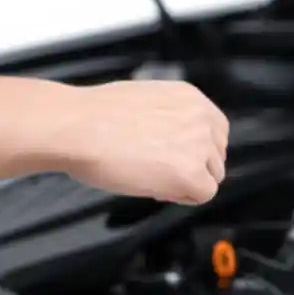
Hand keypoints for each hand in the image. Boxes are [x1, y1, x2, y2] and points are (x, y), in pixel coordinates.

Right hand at [54, 81, 228, 204]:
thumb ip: (170, 117)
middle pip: (216, 157)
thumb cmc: (94, 116)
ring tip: (151, 175)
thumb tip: (173, 139)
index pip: (216, 132)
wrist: (77, 126)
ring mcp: (199, 146)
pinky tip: (155, 187)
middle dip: (193, 167)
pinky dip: (182, 197)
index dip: (197, 150)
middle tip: (157, 169)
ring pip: (211, 177)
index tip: (176, 157)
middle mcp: (201, 118)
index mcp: (191, 98)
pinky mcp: (191, 173)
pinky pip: (203, 195)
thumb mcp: (145, 101)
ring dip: (187, 182)